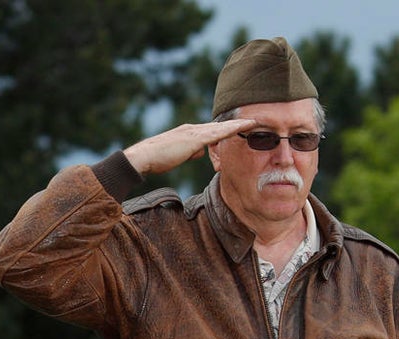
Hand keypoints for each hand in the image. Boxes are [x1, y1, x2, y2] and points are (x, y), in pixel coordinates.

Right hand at [123, 119, 256, 175]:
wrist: (143, 157)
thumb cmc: (155, 159)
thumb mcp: (177, 155)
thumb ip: (190, 151)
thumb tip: (201, 152)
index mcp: (189, 133)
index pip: (212, 129)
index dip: (227, 128)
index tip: (241, 126)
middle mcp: (193, 129)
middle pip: (219, 125)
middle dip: (237, 122)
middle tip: (255, 118)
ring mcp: (194, 132)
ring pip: (221, 127)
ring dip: (238, 123)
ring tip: (255, 120)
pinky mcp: (194, 139)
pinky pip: (217, 133)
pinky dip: (232, 129)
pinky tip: (243, 127)